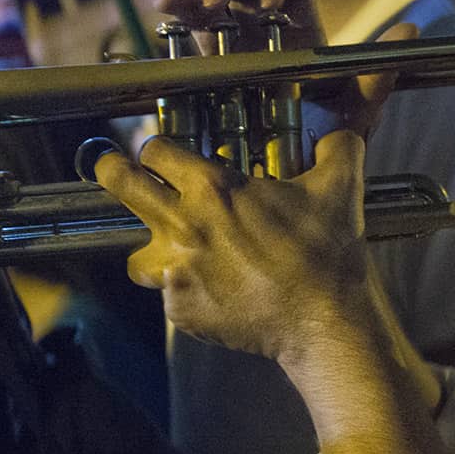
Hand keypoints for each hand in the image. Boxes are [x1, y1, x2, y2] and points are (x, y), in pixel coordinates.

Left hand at [94, 130, 372, 361]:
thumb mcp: (339, 186)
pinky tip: (216, 291)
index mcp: (213, 188)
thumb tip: (342, 133)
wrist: (324, 320)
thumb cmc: (327, 253)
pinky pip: (168, 296)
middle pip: (121, 184)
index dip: (159, 150)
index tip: (162, 154)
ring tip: (176, 253)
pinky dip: (187, 293)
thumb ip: (337, 146)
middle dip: (112, 171)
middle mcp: (184, 226)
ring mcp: (178, 272)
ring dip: (151, 251)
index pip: (156, 150)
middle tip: (112, 168)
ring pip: (136, 256)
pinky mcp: (181, 310)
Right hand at [155, 0, 413, 140]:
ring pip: (210, 4)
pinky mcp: (202, 62)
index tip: (272, 0)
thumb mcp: (354, 112)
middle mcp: (262, 28)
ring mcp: (230, 42)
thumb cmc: (323, 137)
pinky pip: (187, 32)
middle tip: (219, 4)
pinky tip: (166, 14)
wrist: (290, 177)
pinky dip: (176, 16)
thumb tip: (409, 32)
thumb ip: (379, 76)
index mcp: (299, 29)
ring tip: (182, 7)